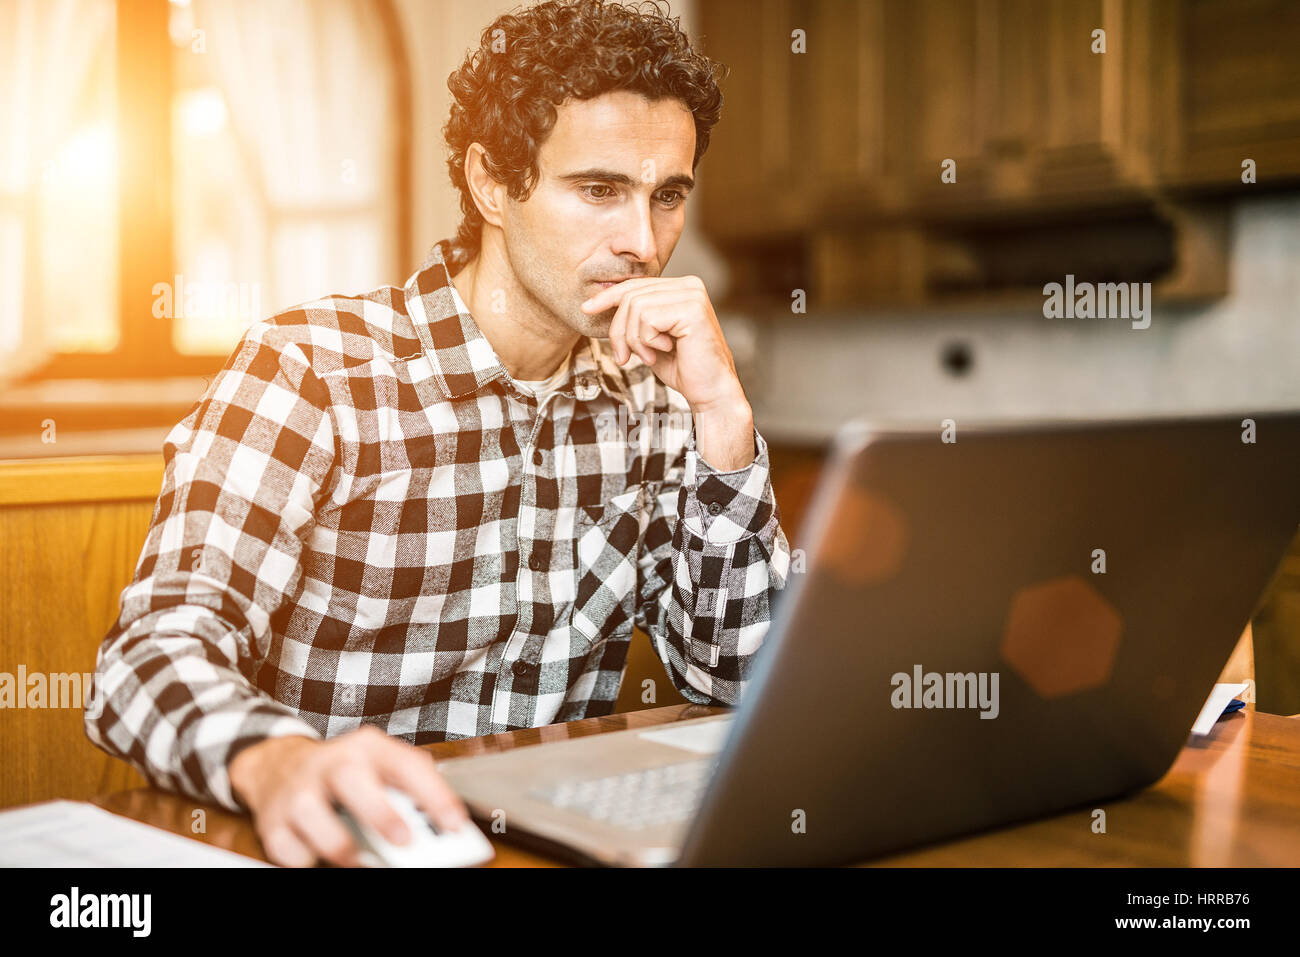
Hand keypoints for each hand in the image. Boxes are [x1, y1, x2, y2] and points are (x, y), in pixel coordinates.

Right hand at [228, 726, 469, 866]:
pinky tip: (319, 854)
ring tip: (363, 862)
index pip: (405, 763)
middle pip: (351, 779)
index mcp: (368, 748)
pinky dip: (308, 859)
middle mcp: (331, 763)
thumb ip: (409, 792)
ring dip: (341, 846)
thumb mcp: (380, 767)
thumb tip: (441, 830)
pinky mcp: (273, 821)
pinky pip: (290, 848)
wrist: (279, 766)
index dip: (432, 793)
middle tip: (405, 841)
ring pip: (313, 815)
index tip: (454, 823)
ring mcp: (298, 791)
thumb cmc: (345, 773)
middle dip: (380, 813)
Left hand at [581, 276, 755, 469]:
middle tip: (625, 356)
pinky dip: (647, 341)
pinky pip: (647, 319)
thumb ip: (633, 320)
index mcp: (681, 288)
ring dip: (634, 339)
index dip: (608, 297)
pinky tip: (665, 351)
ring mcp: (692, 295)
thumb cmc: (683, 368)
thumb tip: (597, 304)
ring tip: (650, 356)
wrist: (710, 392)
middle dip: (620, 330)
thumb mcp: (649, 338)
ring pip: (635, 307)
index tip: (587, 309)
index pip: (635, 285)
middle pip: (631, 296)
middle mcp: (689, 285)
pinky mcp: (692, 309)